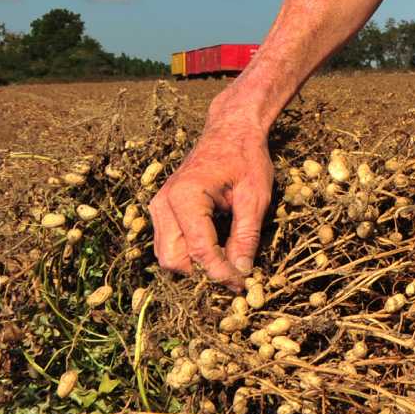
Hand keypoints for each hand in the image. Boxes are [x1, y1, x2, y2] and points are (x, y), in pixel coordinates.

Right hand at [150, 128, 275, 285]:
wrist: (231, 130)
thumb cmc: (245, 157)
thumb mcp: (255, 197)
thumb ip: (246, 236)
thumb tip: (242, 272)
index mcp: (185, 196)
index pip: (199, 250)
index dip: (220, 272)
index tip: (242, 283)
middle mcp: (164, 203)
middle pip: (173, 259)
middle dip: (202, 273)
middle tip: (234, 276)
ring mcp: (159, 207)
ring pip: (167, 254)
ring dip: (194, 266)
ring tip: (227, 264)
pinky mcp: (163, 210)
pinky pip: (170, 242)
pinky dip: (189, 253)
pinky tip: (216, 249)